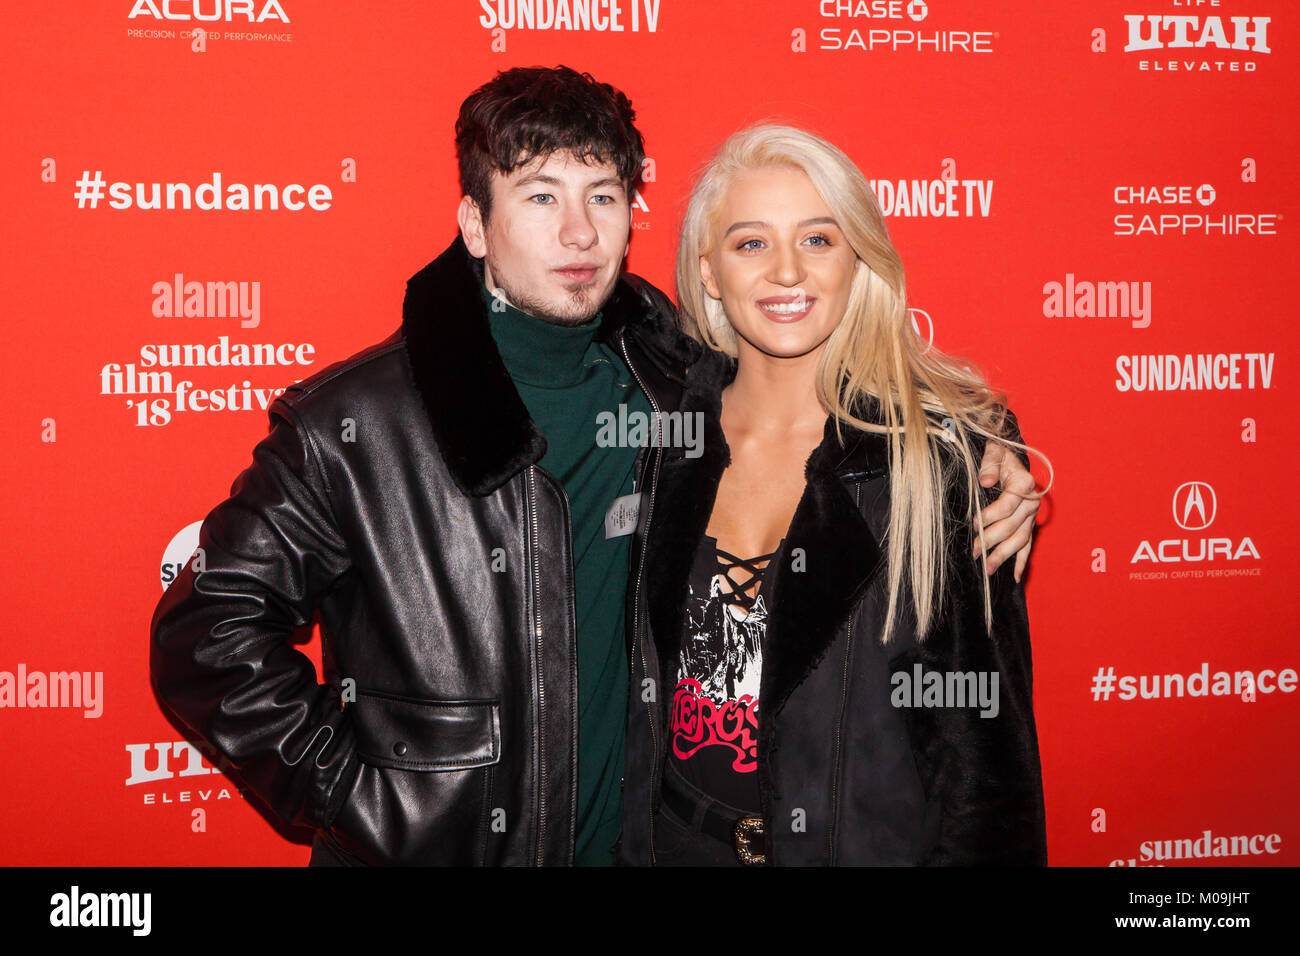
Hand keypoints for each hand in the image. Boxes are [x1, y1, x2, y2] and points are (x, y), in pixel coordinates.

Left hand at [972, 442, 1038, 581]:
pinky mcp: (1029, 524)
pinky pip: (1027, 545)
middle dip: (992, 540)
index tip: (974, 523)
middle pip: (1012, 526)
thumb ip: (989, 463)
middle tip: (974, 551)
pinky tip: (1016, 576)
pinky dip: (1022, 562)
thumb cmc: (999, 455)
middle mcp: (1031, 501)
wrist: (1010, 458)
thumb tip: (984, 481)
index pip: (1007, 505)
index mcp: (1024, 483)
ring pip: (1019, 539)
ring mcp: (1031, 515)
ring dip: (1003, 555)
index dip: (990, 516)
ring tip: (988, 569)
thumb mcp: (993, 451)